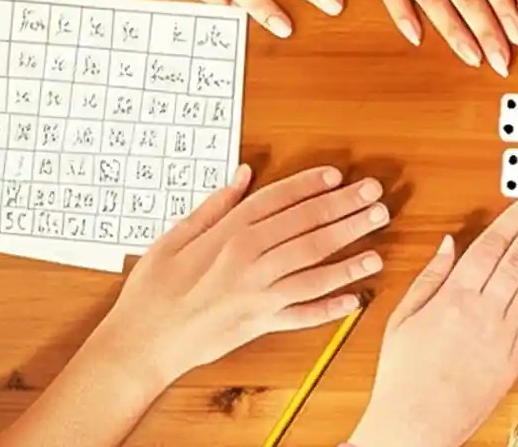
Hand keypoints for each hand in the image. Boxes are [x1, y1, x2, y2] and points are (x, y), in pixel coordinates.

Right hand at [96, 164, 389, 385]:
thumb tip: (244, 174)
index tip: (340, 176)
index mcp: (228, 233)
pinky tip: (356, 299)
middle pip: (307, 229)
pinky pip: (302, 315)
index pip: (280, 201)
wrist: (141, 342)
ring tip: (377, 246)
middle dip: (346, 211)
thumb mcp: (175, 236)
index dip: (312, 186)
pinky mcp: (260, 324)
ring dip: (348, 258)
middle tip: (376, 197)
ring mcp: (257, 294)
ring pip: (313, 270)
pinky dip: (330, 309)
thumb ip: (215, 206)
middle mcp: (248, 260)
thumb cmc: (154, 290)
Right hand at [350, 199, 517, 446]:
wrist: (415, 427)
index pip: (491, 246)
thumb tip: (450, 243)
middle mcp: (483, 313)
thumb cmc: (402, 376)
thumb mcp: (402, 317)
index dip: (513, 219)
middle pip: (517, 258)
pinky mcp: (515, 359)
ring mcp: (503, 336)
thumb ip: (430, 276)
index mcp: (453, 298)